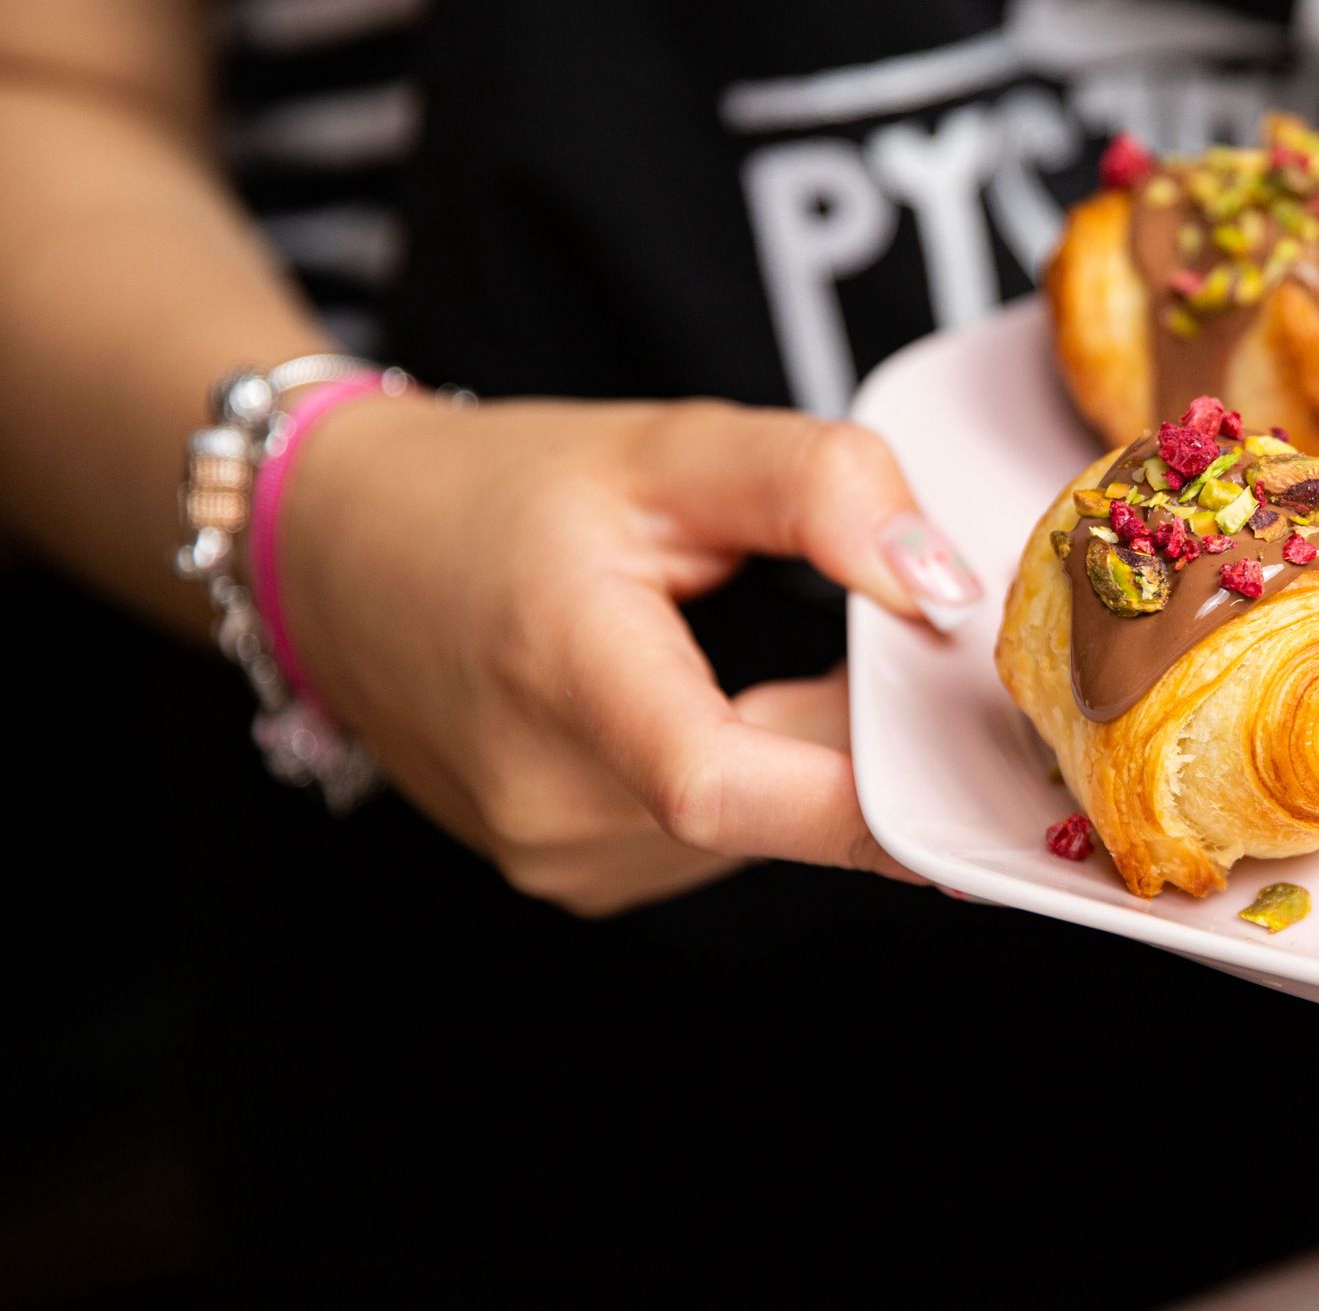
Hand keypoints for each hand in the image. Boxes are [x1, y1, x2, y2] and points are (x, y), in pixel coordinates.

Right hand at [274, 395, 983, 915]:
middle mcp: (556, 809)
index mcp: (564, 683)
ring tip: (764, 645)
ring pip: (763, 825)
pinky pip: (720, 835)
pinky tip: (723, 693)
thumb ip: (818, 489)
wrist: (338, 553)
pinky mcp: (576, 876)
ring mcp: (561, 861)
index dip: (873, 786)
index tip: (974, 745)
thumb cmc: (496, 492)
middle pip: (781, 803)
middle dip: (862, 728)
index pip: (731, 786)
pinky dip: (759, 769)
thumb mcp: (666, 447)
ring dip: (807, 748)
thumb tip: (942, 587)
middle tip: (883, 631)